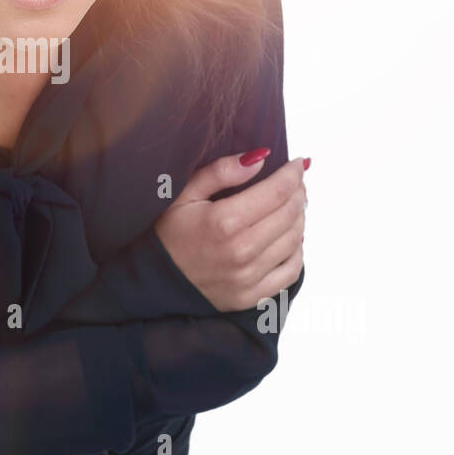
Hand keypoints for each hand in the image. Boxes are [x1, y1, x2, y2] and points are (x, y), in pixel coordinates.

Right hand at [154, 150, 307, 312]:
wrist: (154, 280)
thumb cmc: (169, 234)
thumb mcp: (185, 194)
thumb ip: (221, 172)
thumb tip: (259, 158)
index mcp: (224, 221)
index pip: (277, 191)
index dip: (292, 174)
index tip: (297, 164)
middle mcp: (240, 251)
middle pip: (290, 214)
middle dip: (298, 193)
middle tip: (295, 183)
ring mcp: (247, 277)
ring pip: (294, 241)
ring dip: (299, 219)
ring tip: (292, 207)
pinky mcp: (251, 296)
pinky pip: (290, 272)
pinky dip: (297, 252)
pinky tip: (288, 238)